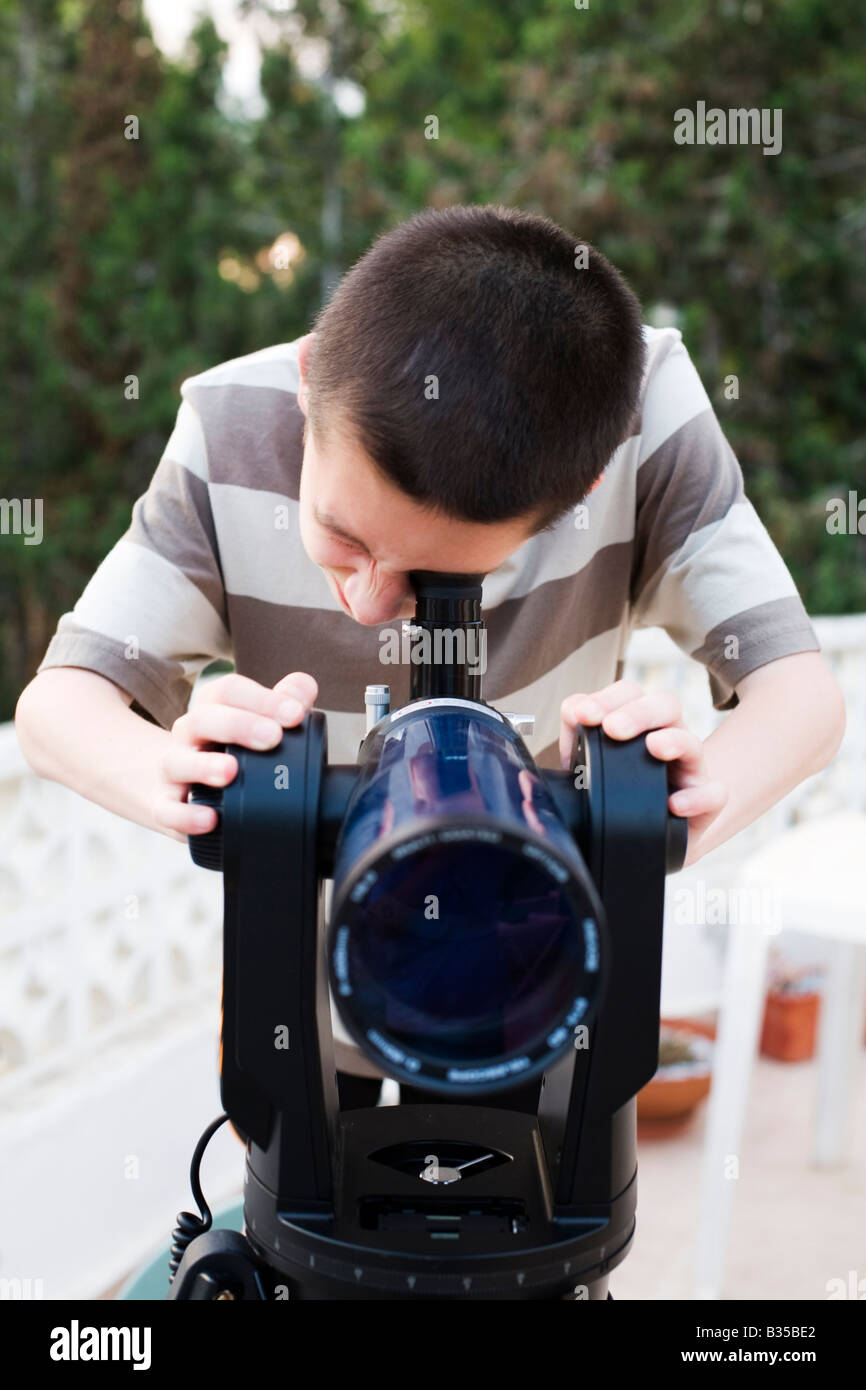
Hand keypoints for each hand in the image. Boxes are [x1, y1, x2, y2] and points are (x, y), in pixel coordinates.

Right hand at [153, 671, 317, 841]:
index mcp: (212, 709)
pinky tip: (209, 820)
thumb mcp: (257, 722)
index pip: (229, 690)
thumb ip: (284, 702)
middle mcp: (188, 735)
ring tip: (231, 772)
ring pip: (178, 762)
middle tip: (273, 737)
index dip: (262, 698)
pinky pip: (168, 810)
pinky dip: (186, 816)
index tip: (296, 714)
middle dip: (238, 725)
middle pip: (203, 719)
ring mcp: (174, 770)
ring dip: (204, 766)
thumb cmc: (228, 750)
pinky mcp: (165, 806)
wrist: (180, 785)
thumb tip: (305, 686)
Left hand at [559, 680, 728, 858]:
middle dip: (638, 713)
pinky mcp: (705, 803)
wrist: (651, 833)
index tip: (583, 715)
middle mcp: (670, 738)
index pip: (631, 694)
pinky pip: (714, 794)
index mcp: (641, 724)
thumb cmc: (620, 791)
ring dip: (673, 740)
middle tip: (612, 729)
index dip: (608, 698)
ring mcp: (690, 769)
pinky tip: (674, 804)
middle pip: (666, 706)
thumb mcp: (591, 763)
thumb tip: (572, 711)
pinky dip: (697, 797)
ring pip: (692, 742)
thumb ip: (578, 735)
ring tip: (653, 748)